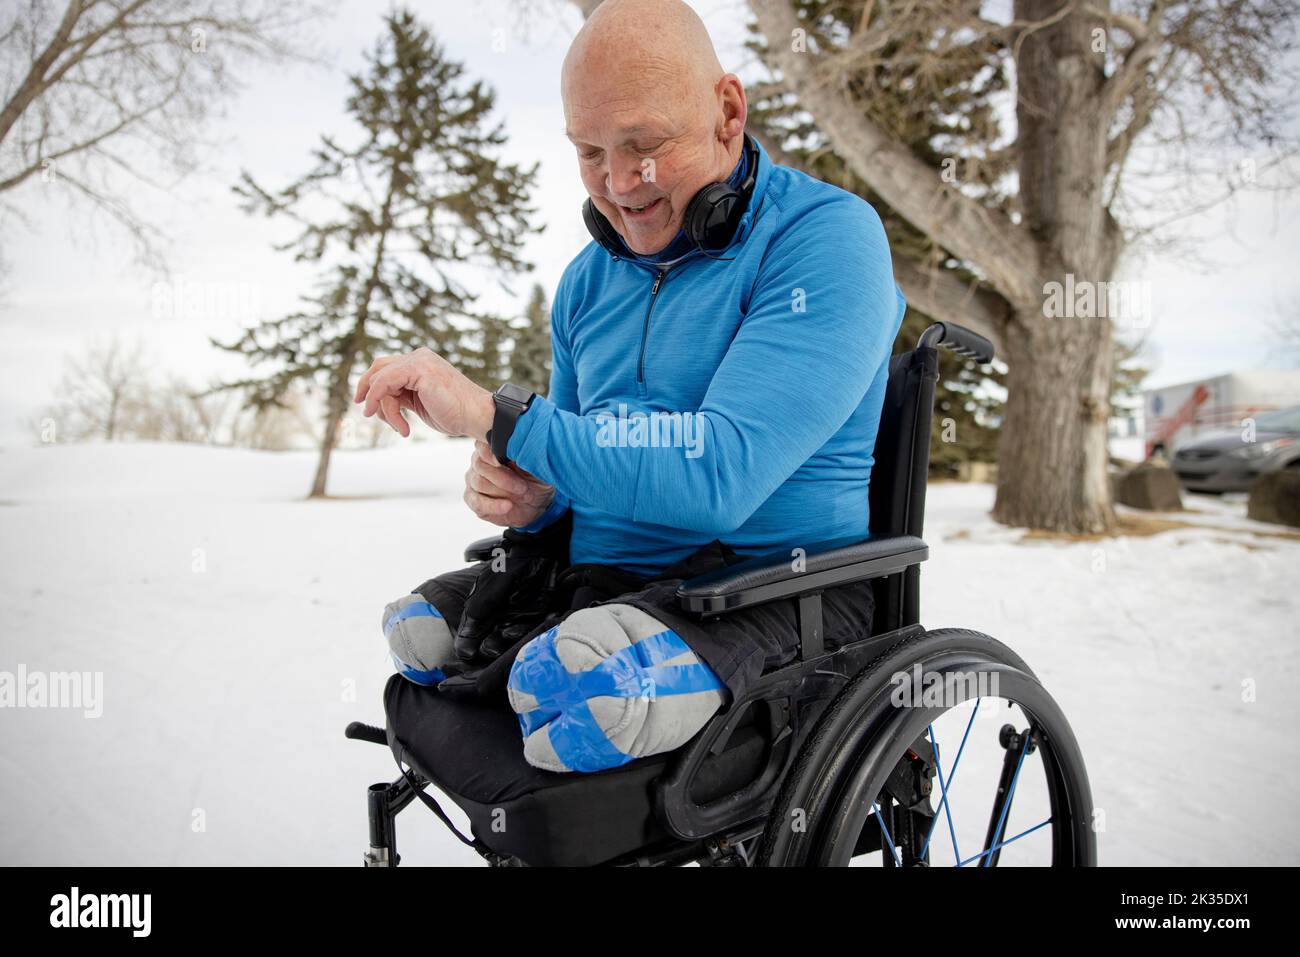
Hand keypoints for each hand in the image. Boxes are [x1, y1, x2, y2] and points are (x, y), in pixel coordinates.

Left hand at [353, 347, 493, 439]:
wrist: (476, 417)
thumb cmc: (454, 414)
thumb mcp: (420, 402)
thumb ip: (401, 394)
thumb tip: (379, 399)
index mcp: (421, 362)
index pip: (386, 368)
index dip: (371, 386)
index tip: (367, 407)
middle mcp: (419, 356)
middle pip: (378, 367)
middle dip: (367, 390)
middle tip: (367, 413)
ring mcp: (419, 360)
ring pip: (381, 380)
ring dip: (385, 410)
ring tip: (402, 428)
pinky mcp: (419, 369)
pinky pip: (384, 383)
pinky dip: (380, 402)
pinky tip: (395, 423)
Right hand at [464, 439, 555, 527]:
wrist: (536, 502)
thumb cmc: (535, 479)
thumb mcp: (536, 466)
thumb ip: (525, 455)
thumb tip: (520, 447)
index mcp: (492, 448)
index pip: (482, 446)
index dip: (489, 452)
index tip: (501, 461)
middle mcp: (479, 461)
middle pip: (480, 465)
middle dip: (503, 477)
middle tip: (523, 486)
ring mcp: (473, 480)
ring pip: (479, 482)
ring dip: (502, 490)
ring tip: (522, 494)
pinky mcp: (473, 499)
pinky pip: (477, 502)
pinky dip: (493, 505)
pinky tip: (508, 506)